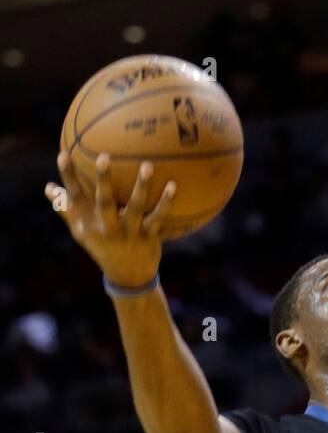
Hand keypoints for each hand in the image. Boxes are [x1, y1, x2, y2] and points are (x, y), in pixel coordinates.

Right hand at [45, 152, 175, 287]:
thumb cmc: (102, 247)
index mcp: (90, 225)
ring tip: (147, 165)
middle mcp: (108, 229)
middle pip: (104, 202)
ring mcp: (130, 233)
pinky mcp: (149, 238)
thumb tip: (48, 187)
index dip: (67, 178)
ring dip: (141, 186)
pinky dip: (166, 203)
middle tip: (103, 157)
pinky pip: (158, 217)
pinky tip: (173, 185)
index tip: (62, 154)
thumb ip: (66, 210)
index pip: (74, 198)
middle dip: (103, 180)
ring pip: (136, 207)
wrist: (128, 277)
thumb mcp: (81, 232)